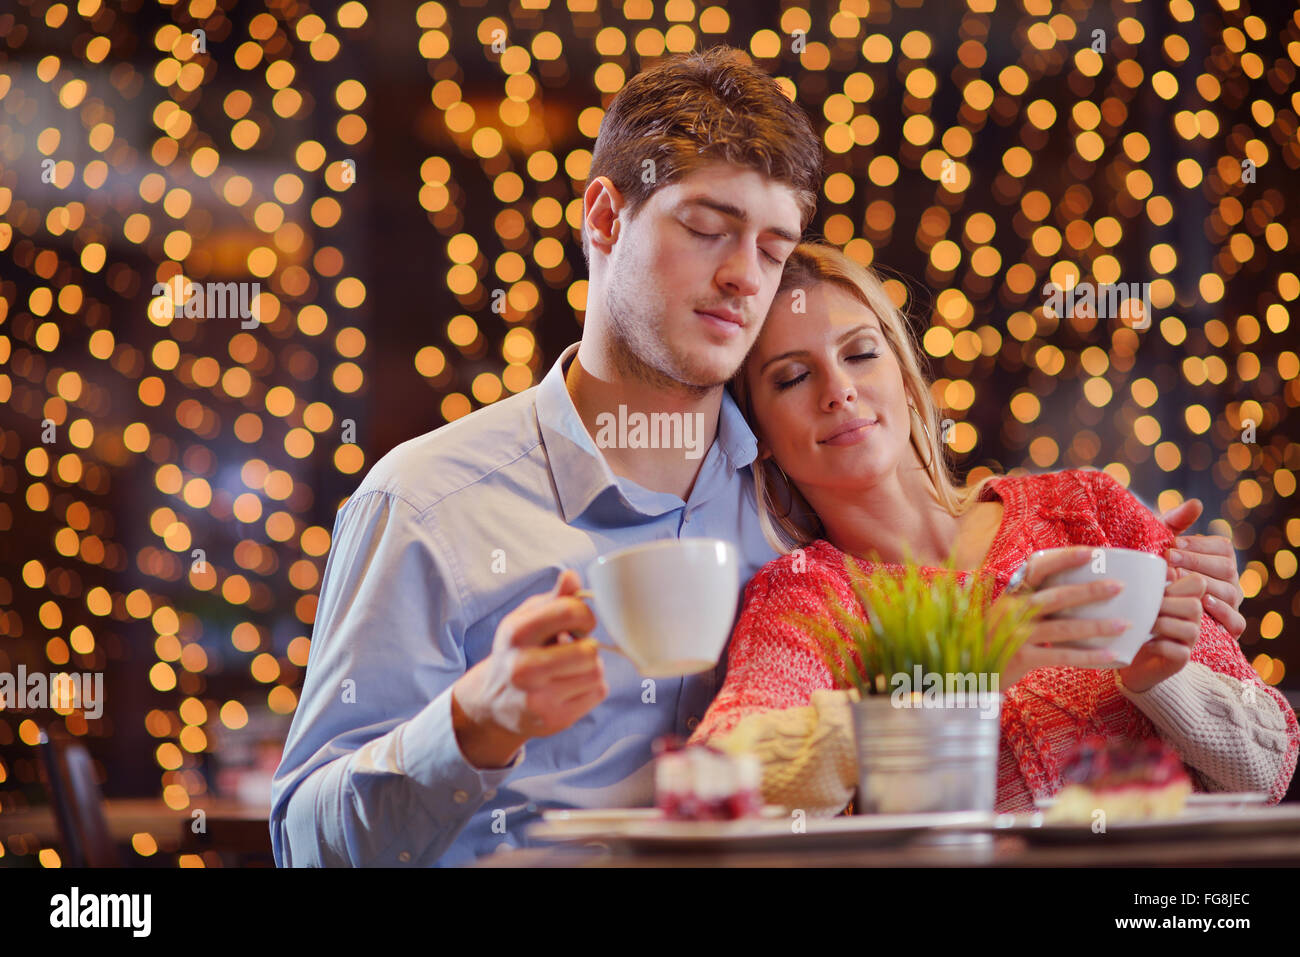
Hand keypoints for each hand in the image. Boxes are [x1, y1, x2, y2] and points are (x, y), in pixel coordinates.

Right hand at [451, 569, 605, 767]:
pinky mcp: (554, 720)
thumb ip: (554, 598)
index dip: (585, 615)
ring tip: (571, 668)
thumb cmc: (518, 651)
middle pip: (589, 650)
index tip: (580, 623)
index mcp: (516, 633)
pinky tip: (571, 686)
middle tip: (575, 649)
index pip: (570, 611)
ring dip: (591, 668)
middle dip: (588, 647)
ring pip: (596, 672)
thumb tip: (572, 577)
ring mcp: (538, 698)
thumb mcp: (526, 619)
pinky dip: (591, 687)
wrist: (493, 702)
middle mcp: (523, 667)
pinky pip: (598, 693)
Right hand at [999, 547, 1132, 686]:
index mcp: (1011, 595)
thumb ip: (1032, 602)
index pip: (1037, 569)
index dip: (1064, 559)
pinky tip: (1109, 656)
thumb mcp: (1007, 613)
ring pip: (1062, 628)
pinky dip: (1087, 656)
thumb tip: (1076, 590)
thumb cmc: (997, 639)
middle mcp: (1012, 611)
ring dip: (1096, 626)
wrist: (970, 670)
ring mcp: (1015, 635)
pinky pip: (1060, 656)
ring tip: (1123, 625)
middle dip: (1089, 591)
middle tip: (1119, 586)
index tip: (1091, 552)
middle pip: (1055, 597)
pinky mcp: (1021, 658)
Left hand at [1117, 573, 1205, 691]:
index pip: (1199, 583)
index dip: (1185, 580)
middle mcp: (1192, 619)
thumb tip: (1165, 566)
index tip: (1165, 581)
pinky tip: (1145, 642)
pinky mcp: (1180, 660)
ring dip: (1163, 624)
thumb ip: (1150, 582)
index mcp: (1184, 598)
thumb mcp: (1137, 597)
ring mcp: (1187, 640)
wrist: (1123, 654)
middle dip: (1168, 604)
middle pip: (1195, 605)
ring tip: (1144, 625)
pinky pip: (1180, 651)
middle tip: (1148, 607)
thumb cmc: (1131, 619)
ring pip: (1191, 628)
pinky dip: (1160, 645)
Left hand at [1158, 497, 1244, 637]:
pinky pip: (1236, 622)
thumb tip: (1196, 503)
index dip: (1200, 545)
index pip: (1222, 547)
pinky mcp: (1228, 629)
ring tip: (1179, 580)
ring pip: (1231, 593)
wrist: (1146, 610)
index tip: (1173, 544)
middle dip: (1197, 562)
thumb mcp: (1161, 544)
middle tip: (1169, 559)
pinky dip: (1223, 612)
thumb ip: (1176, 522)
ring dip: (1205, 585)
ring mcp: (1231, 605)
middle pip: (1226, 568)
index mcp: (1219, 560)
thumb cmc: (1155, 573)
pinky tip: (1204, 601)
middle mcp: (1230, 582)